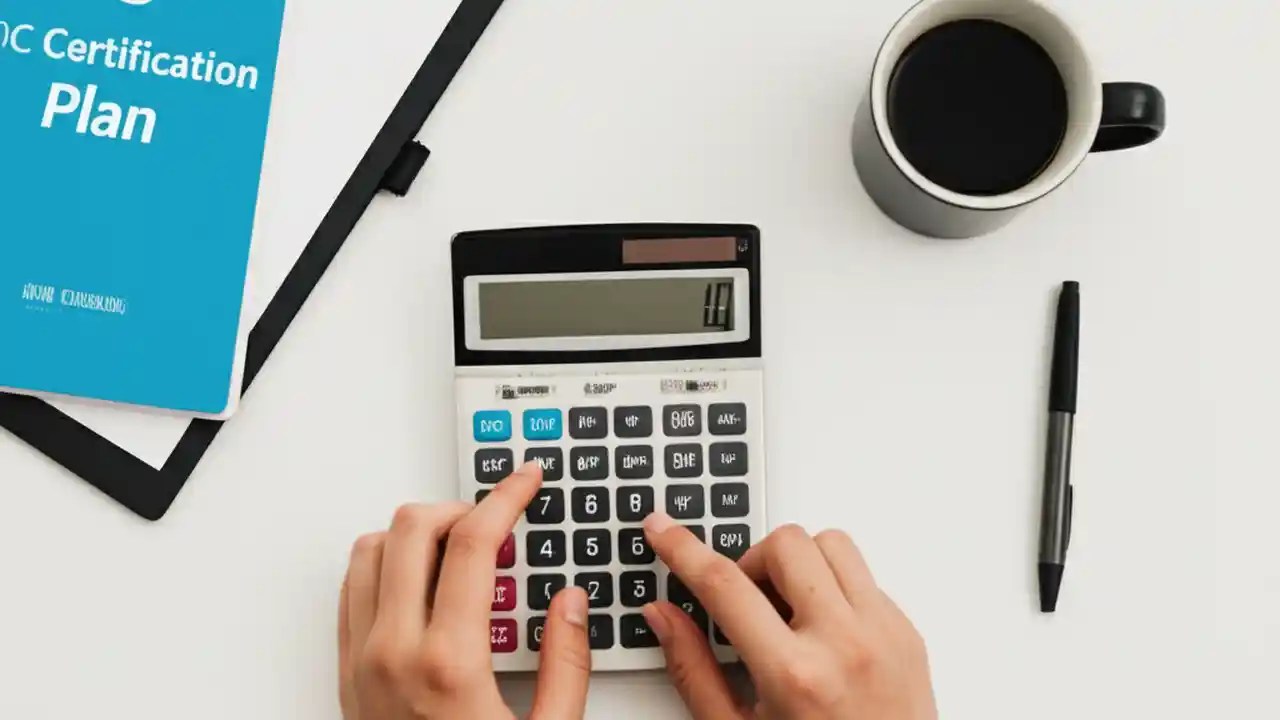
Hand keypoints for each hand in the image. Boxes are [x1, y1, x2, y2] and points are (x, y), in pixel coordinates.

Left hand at [339, 463, 591, 719]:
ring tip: (456, 549)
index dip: (505, 498)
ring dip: (414, 534)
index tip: (524, 481)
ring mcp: (362, 659)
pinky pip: (350, 589)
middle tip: (493, 521)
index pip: (472, 545)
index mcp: (448, 663)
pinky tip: (420, 579)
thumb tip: (571, 604)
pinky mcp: (346, 672)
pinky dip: (383, 565)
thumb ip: (566, 666)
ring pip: (370, 550)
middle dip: (458, 508)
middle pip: (411, 529)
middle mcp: (394, 652)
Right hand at [641, 514, 936, 719]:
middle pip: (786, 544)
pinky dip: (833, 586)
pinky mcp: (908, 631)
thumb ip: (693, 670)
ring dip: (799, 564)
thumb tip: (663, 616)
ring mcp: (885, 633)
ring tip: (785, 610)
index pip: (726, 585)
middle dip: (752, 562)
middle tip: (744, 601)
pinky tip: (820, 629)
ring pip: (832, 543)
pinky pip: (864, 574)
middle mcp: (846, 644)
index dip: (684, 549)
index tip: (664, 529)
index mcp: (795, 675)